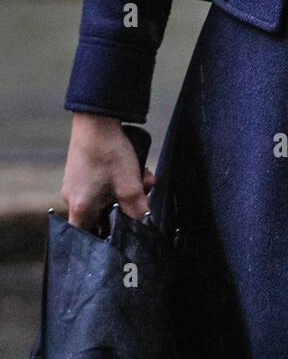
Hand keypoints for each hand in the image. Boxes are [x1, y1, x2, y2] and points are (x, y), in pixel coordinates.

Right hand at [61, 113, 155, 233]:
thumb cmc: (108, 153)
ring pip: (104, 196)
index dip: (104, 240)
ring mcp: (75, 182)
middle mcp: (72, 198)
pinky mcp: (80, 170)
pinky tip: (132, 165)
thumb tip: (143, 224)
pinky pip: (99, 182)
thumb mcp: (130, 184)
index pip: (87, 238)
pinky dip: (117, 178)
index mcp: (80, 208)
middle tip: (142, 193)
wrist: (96, 119)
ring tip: (142, 176)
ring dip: (125, 188)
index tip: (120, 234)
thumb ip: (137, 210)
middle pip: (101, 214)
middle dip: (125, 206)